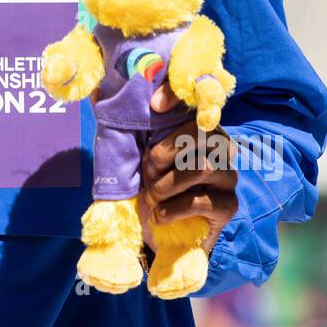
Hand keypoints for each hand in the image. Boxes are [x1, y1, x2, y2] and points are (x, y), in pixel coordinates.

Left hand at [138, 82, 237, 255]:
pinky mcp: (229, 205)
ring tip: (153, 196)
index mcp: (199, 127)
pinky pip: (203, 201)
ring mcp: (228, 175)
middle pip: (201, 133)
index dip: (178, 95)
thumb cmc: (153, 187)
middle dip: (165, 152)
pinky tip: (160, 214)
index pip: (196, 100)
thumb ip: (128, 128)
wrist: (164, 234)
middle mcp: (221, 146)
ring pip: (202, 167)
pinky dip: (174, 208)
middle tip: (148, 170)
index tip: (154, 105)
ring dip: (168, 183)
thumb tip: (96, 92)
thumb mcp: (139, 158)